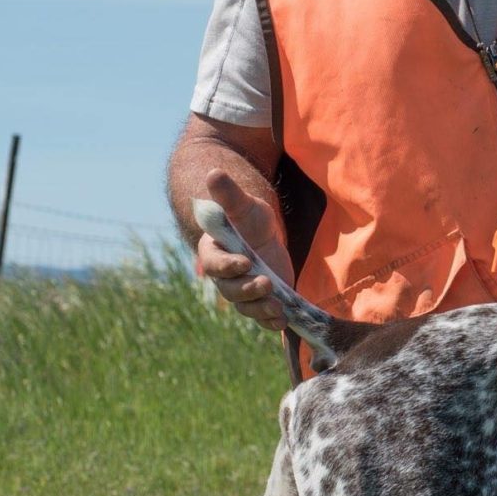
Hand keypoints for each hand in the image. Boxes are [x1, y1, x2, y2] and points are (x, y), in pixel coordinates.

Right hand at [195, 169, 293, 329]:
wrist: (264, 234)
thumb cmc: (251, 218)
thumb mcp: (245, 205)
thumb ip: (229, 195)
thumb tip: (213, 173)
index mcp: (213, 252)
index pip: (214, 264)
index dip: (227, 266)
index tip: (245, 262)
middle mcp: (224, 276)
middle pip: (230, 290)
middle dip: (248, 290)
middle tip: (268, 284)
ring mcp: (241, 290)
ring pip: (245, 306)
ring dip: (261, 310)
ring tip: (278, 309)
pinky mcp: (259, 300)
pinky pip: (260, 317)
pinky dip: (270, 322)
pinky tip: (283, 322)